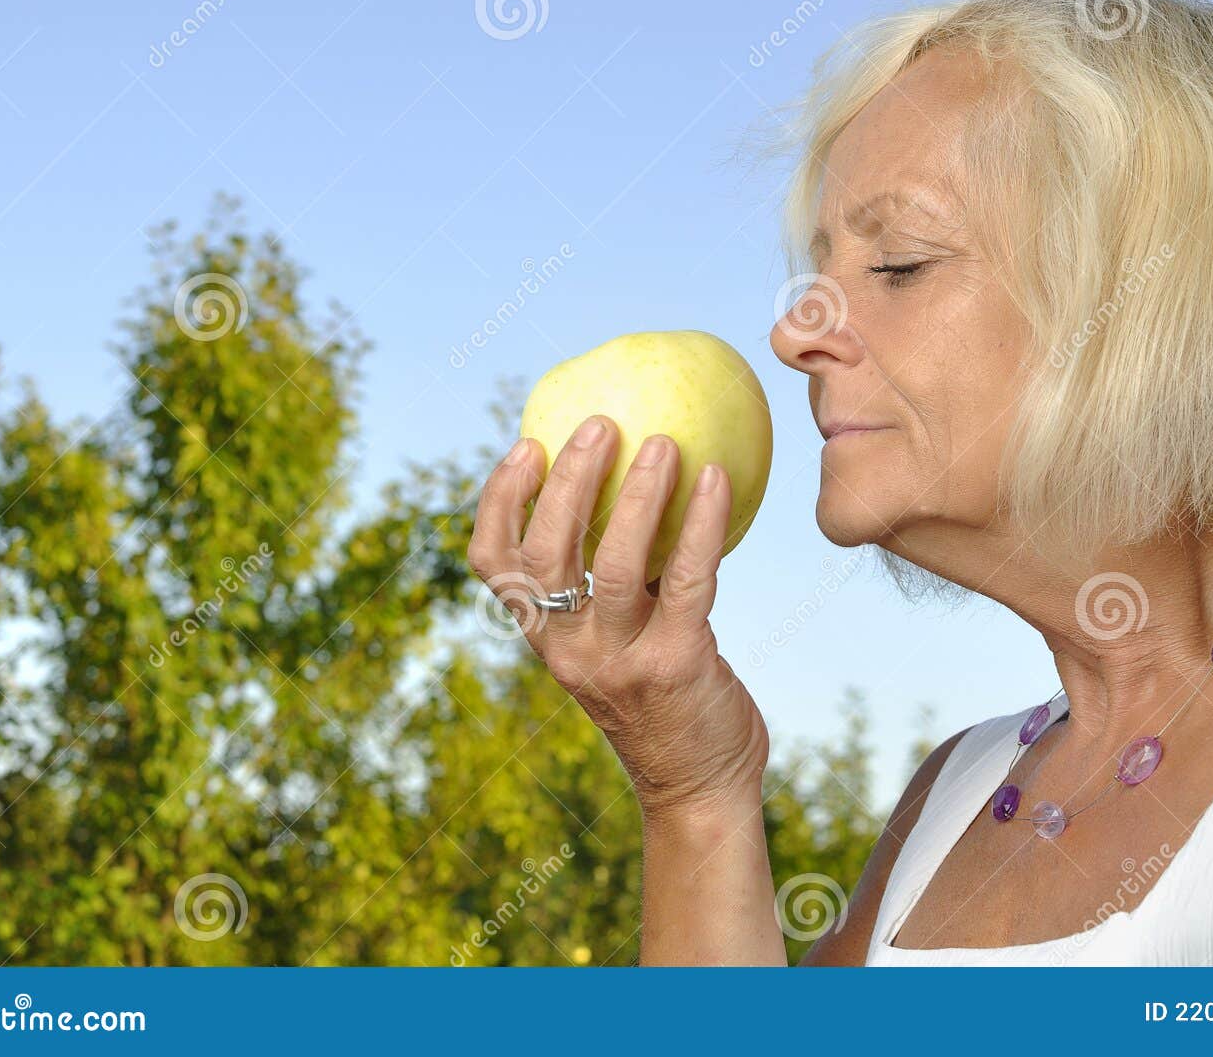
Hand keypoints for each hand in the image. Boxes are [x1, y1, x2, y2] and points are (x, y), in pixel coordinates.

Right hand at [468, 415, 768, 815]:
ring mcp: (620, 661)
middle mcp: (569, 651)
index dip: (499, 501)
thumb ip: (616, 583)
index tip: (526, 444)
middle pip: (546, 554)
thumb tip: (641, 482)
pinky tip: (718, 478)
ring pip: (614, 564)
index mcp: (545, 639)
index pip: (494, 566)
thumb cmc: (665, 699)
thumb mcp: (618, 643)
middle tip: (600, 423)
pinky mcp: (676, 665)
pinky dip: (702, 523)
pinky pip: (690, 580)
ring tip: (661, 441)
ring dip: (636, 494)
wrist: (700, 789)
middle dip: (566, 481)